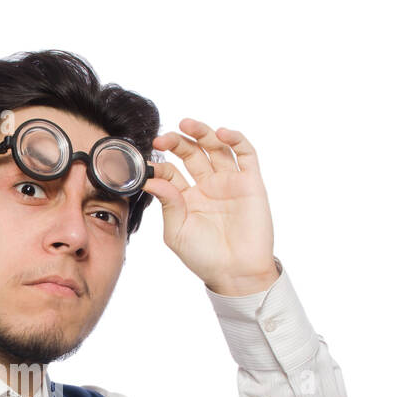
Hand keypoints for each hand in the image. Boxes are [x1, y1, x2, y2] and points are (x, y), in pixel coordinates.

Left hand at [145, 118, 277, 295]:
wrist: (236, 272)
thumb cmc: (205, 257)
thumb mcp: (177, 232)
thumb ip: (167, 204)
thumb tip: (151, 180)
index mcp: (187, 198)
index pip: (171, 172)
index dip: (159, 165)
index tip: (147, 164)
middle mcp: (207, 186)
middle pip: (191, 153)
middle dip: (177, 142)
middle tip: (163, 138)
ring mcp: (229, 182)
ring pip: (216, 147)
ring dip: (203, 132)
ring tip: (187, 124)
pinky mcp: (250, 182)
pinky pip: (245, 154)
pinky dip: (235, 139)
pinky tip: (222, 134)